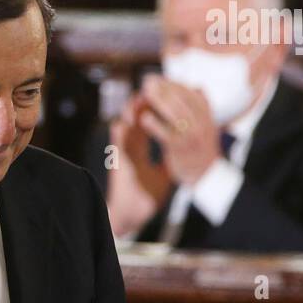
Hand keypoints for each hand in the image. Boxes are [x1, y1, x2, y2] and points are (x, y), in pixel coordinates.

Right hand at [105, 95, 171, 236]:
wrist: (133, 215)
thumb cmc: (146, 196)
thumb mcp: (165, 174)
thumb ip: (171, 158)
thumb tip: (184, 149)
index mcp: (141, 149)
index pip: (148, 122)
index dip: (155, 107)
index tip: (166, 94)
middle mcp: (131, 149)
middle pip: (136, 119)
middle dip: (143, 102)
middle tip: (150, 86)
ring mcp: (124, 156)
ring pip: (125, 128)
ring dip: (129, 113)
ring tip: (136, 97)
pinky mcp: (118, 166)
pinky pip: (118, 148)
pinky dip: (119, 135)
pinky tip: (121, 122)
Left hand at [138, 75, 220, 185]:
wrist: (207, 176)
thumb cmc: (202, 149)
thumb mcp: (207, 126)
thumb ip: (201, 108)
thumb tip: (197, 86)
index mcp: (208, 117)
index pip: (192, 93)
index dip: (174, 84)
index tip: (159, 78)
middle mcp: (202, 125)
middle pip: (183, 100)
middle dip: (164, 88)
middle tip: (148, 80)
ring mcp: (192, 137)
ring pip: (175, 114)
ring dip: (158, 100)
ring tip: (144, 92)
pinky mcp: (180, 150)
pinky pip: (166, 134)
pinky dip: (154, 124)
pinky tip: (143, 117)